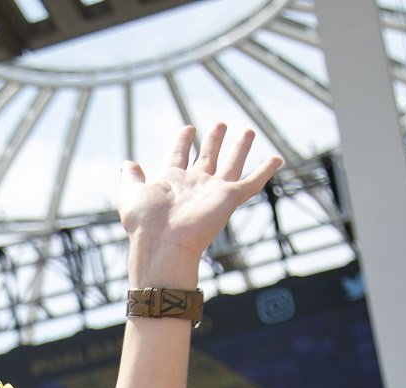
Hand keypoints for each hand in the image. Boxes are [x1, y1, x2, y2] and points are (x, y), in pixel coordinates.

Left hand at [118, 124, 282, 284]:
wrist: (162, 244)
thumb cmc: (145, 223)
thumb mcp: (130, 193)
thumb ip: (130, 177)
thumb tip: (127, 163)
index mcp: (172, 181)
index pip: (180, 155)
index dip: (183, 141)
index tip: (188, 128)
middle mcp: (194, 185)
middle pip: (207, 157)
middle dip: (214, 140)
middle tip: (220, 124)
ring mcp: (213, 191)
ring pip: (231, 164)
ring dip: (240, 148)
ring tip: (248, 130)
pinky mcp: (229, 198)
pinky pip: (252, 183)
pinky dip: (265, 171)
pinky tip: (277, 159)